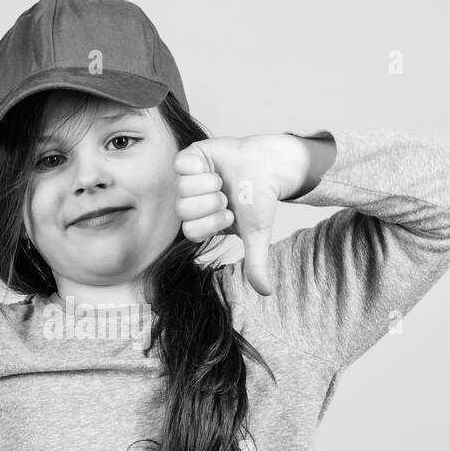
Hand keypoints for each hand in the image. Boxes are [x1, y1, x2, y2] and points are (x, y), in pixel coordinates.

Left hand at [172, 133, 310, 295]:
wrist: (268, 166)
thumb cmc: (260, 200)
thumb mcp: (257, 234)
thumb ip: (256, 263)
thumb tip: (266, 292)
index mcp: (201, 222)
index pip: (190, 231)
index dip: (210, 223)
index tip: (230, 214)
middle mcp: (190, 202)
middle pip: (182, 210)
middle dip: (210, 203)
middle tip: (225, 196)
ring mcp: (188, 180)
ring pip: (182, 187)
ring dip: (208, 184)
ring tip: (222, 180)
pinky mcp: (189, 157)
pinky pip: (180, 164)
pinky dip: (200, 166)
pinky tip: (213, 166)